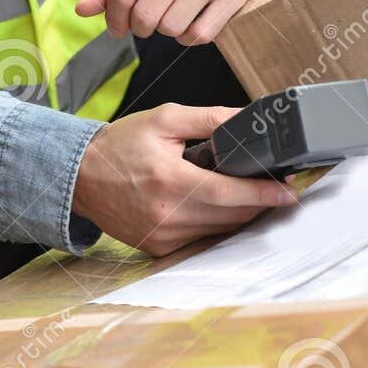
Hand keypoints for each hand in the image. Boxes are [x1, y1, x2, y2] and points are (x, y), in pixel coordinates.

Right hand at [71, 102, 297, 255]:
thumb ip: (208, 119)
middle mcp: (167, 214)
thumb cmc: (120, 144)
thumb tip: (246, 120)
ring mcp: (163, 236)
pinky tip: (210, 203)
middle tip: (275, 186)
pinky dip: (212, 221)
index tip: (288, 192)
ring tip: (242, 189)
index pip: (229, 193)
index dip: (263, 194)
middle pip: (230, 215)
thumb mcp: (163, 119)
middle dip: (257, 202)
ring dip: (237, 212)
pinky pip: (200, 237)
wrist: (79, 175)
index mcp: (169, 180)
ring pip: (219, 230)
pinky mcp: (159, 248)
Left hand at [74, 0, 296, 46]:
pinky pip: (200, 34)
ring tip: (169, 17)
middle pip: (145, 15)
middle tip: (144, 24)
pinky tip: (188, 25)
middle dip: (139, 28)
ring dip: (165, 31)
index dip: (113, 17)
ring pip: (172, 27)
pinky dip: (187, 38)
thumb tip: (81, 11)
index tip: (116, 27)